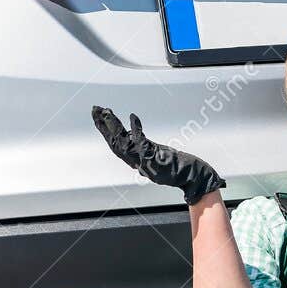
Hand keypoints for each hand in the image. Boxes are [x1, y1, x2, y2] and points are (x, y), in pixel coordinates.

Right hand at [92, 106, 226, 204]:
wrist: (191, 177)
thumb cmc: (176, 167)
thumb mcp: (156, 156)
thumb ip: (143, 147)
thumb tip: (131, 134)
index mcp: (136, 160)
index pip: (115, 144)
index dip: (105, 130)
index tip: (99, 116)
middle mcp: (138, 161)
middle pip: (115, 143)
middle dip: (103, 126)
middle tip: (95, 109)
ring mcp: (145, 161)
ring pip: (123, 144)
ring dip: (114, 127)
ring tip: (107, 112)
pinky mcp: (154, 159)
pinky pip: (142, 143)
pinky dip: (137, 130)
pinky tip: (133, 117)